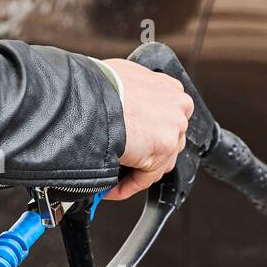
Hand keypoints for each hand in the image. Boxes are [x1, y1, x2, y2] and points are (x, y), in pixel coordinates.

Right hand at [100, 58, 193, 200]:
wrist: (89, 99)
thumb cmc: (98, 86)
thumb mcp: (122, 77)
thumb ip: (133, 93)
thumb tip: (123, 105)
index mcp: (170, 89)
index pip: (165, 120)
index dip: (149, 134)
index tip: (135, 143)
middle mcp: (177, 109)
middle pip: (167, 142)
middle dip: (147, 155)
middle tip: (124, 162)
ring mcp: (173, 131)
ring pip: (159, 163)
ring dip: (137, 172)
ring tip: (115, 177)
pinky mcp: (162, 151)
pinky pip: (145, 178)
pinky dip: (127, 186)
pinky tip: (112, 189)